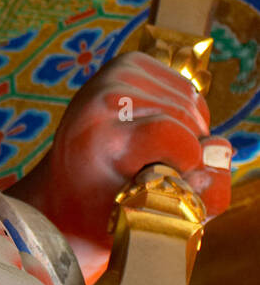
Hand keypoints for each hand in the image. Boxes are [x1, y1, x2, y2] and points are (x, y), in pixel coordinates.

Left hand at [12, 51, 231, 281]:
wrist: (67, 190)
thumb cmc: (107, 212)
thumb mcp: (156, 220)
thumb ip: (203, 194)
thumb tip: (218, 149)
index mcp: (100, 137)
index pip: (172, 134)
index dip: (188, 162)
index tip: (171, 183)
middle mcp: (103, 97)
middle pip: (187, 116)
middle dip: (190, 151)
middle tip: (158, 174)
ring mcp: (114, 75)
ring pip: (191, 102)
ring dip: (189, 134)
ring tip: (154, 155)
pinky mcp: (129, 64)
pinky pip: (185, 90)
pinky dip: (185, 117)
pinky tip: (158, 135)